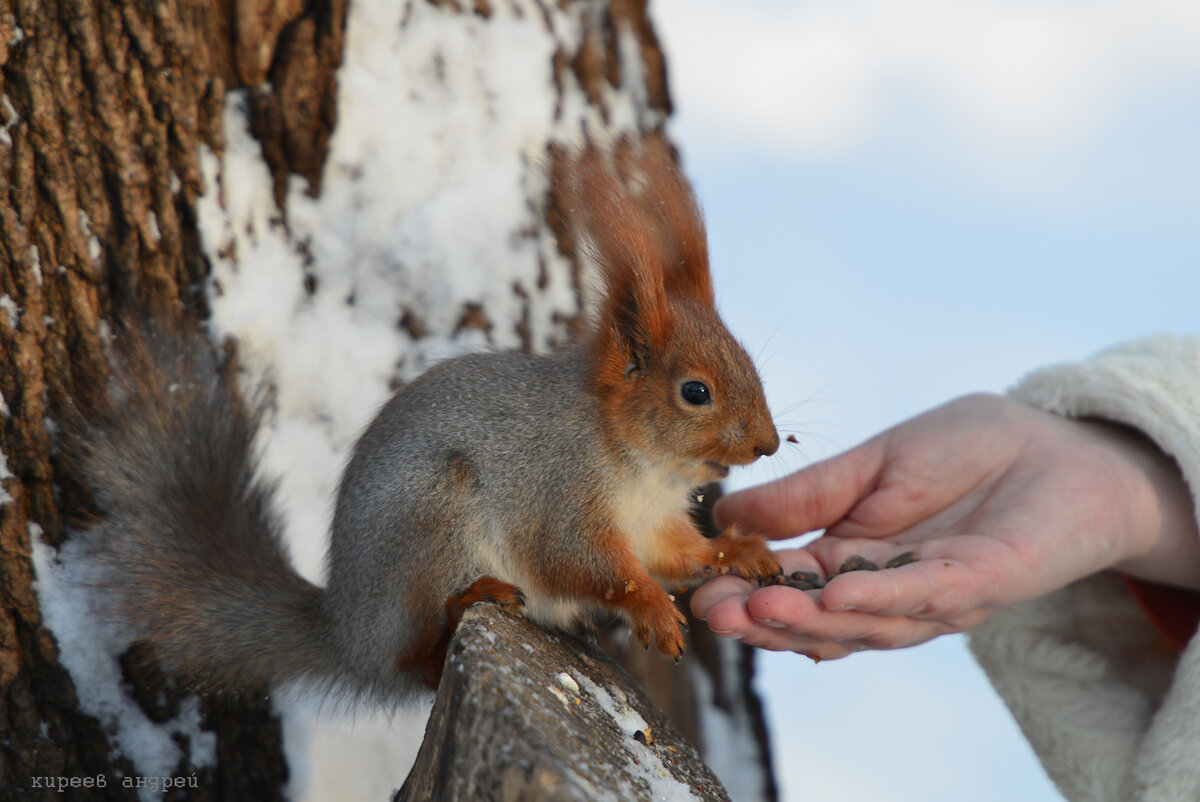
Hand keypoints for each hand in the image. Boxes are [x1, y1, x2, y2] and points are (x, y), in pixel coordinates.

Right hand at [691, 393, 1199, 659]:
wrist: (1060, 443)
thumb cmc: (970, 449)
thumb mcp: (871, 463)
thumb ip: (808, 493)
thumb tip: (724, 510)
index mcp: (853, 557)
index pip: (790, 582)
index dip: (746, 589)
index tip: (700, 590)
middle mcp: (886, 588)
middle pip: (819, 618)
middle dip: (766, 620)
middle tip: (717, 613)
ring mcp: (932, 596)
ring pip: (864, 623)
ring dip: (810, 620)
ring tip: (758, 606)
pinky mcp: (981, 586)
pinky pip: (924, 598)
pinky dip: (880, 599)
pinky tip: (837, 592)